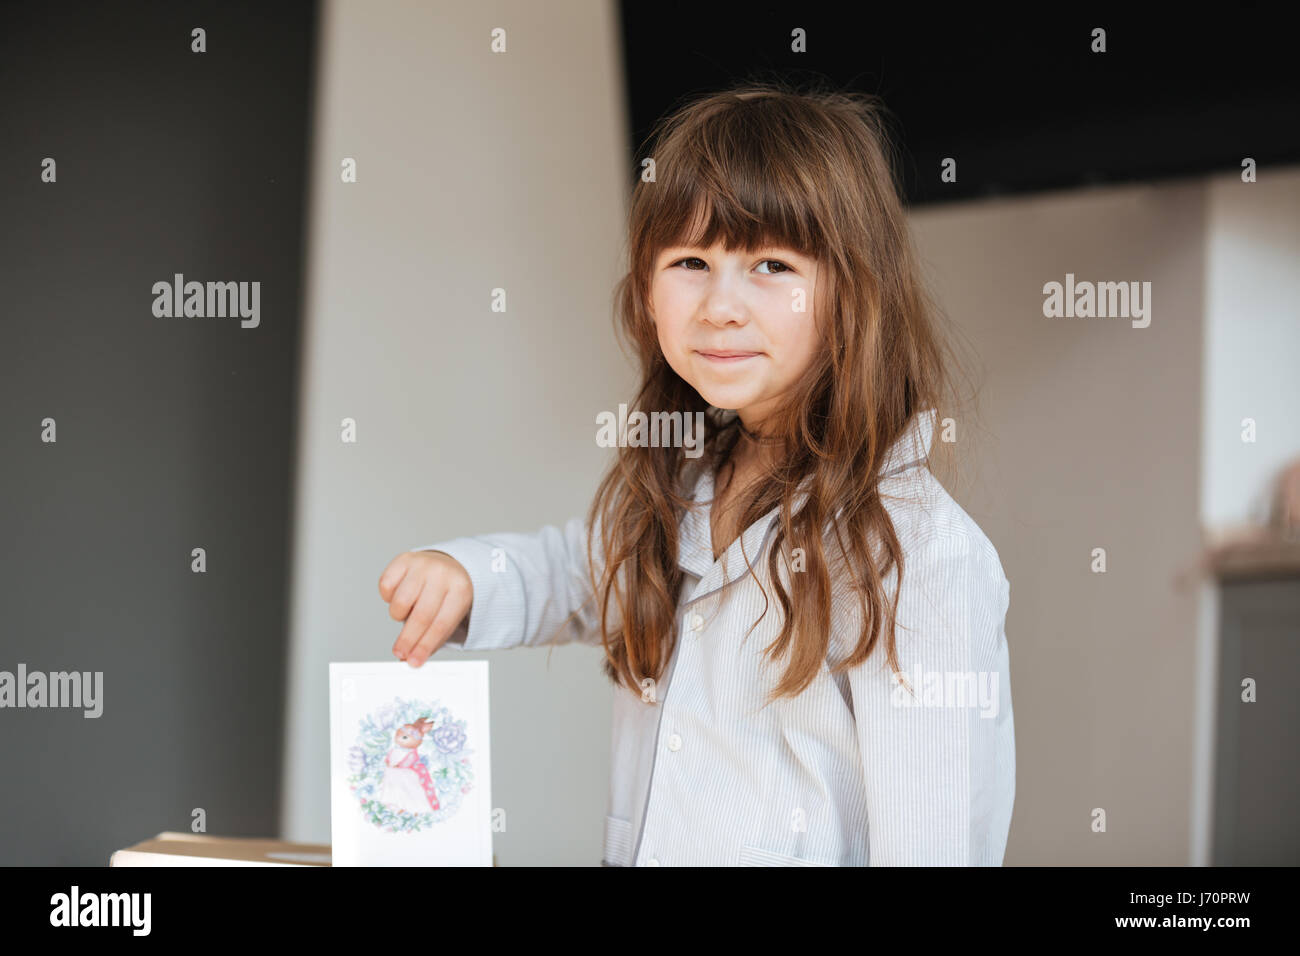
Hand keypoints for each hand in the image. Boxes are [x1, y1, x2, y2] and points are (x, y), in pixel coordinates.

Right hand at [378, 550, 472, 665]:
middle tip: (400, 654)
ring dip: (399, 615)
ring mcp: (422, 564)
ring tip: (407, 613)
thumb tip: (408, 660)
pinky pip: (386, 586)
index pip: (441, 624)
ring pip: (400, 602)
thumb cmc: (447, 596)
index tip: (414, 661)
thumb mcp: (450, 615)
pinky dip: (389, 597)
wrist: (447, 565)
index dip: (425, 646)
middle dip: (408, 639)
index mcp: (460, 590)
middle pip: (421, 615)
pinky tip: (400, 595)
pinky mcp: (404, 559)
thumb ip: (432, 639)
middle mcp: (442, 574)